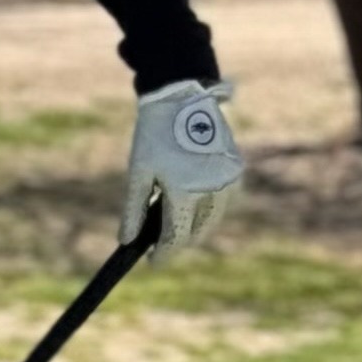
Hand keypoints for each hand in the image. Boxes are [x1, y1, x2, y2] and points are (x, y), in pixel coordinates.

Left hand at [123, 79, 243, 261]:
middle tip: (159, 247)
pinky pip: (224, 201)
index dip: (164, 254)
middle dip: (179, 242)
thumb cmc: (154, 134)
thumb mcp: (139, 171)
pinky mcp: (236, 171)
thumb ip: (133, 209)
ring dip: (196, 228)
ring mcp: (229, 182)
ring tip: (174, 229)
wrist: (182, 97)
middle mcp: (214, 191)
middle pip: (197, 231)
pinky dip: (209, 210)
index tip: (152, 264)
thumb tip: (125, 240)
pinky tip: (192, 207)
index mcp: (187, 193)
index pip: (176, 237)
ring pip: (214, 219)